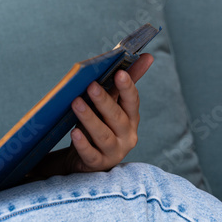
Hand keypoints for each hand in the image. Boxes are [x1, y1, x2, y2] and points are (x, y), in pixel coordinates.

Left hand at [30, 53, 153, 177]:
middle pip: (116, 117)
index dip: (127, 87)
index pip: (132, 101)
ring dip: (89, 118)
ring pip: (103, 135)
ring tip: (76, 103)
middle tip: (90, 85)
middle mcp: (126, 136)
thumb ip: (122, 84)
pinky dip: (83, 144)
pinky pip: (90, 154)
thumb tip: (146, 56)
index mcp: (131, 118)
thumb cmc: (99, 125)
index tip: (120, 72)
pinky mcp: (97, 164)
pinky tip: (74, 133)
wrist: (86, 160)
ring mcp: (113, 152)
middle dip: (104, 101)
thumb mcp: (110, 105)